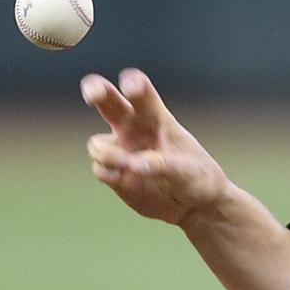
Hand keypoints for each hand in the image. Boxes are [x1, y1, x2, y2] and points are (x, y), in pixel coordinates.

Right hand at [81, 69, 231, 225]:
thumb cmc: (198, 179)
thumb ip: (164, 165)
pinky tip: (124, 180)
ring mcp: (121, 150)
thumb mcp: (190, 171)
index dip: (134, 83)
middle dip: (95, 89)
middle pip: (107, 99)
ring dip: (107, 154)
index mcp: (156, 117)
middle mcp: (133, 128)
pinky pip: (99, 169)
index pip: (142, 91)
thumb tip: (134, 164)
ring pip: (97, 143)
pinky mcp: (115, 174)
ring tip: (128, 165)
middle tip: (92, 94)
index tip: (131, 87)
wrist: (195, 206)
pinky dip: (108, 174)